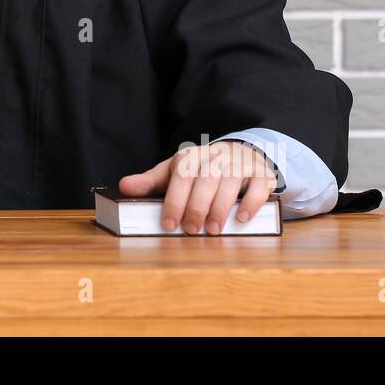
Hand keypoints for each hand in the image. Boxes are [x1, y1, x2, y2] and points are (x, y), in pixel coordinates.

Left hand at [118, 141, 278, 234]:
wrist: (237, 154)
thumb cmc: (199, 170)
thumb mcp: (172, 173)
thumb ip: (150, 182)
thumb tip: (123, 187)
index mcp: (190, 156)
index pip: (181, 176)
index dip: (174, 201)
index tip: (169, 225)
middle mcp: (216, 156)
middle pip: (205, 180)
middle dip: (196, 207)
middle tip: (190, 230)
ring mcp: (240, 163)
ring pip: (230, 182)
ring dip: (220, 208)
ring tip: (212, 230)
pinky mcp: (261, 173)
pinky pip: (258, 185)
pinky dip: (251, 202)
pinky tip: (242, 219)